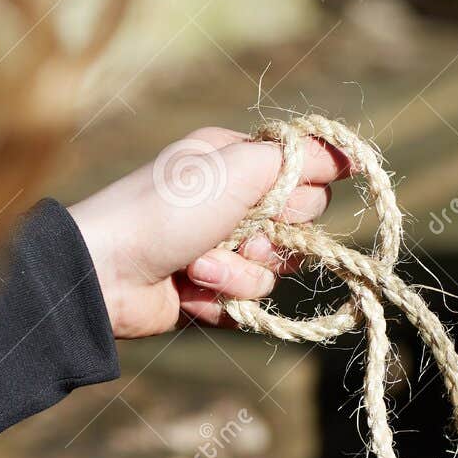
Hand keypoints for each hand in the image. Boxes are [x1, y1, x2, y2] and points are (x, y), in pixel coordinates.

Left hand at [68, 126, 349, 338]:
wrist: (106, 273)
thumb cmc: (168, 210)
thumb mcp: (237, 168)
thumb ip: (298, 159)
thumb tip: (350, 155)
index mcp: (234, 160)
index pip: (305, 176)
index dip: (299, 193)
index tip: (280, 198)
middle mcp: (229, 201)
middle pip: (298, 225)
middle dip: (271, 237)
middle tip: (235, 233)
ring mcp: (219, 247)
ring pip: (274, 269)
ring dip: (238, 272)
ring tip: (197, 265)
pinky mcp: (209, 290)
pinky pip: (247, 302)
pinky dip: (219, 299)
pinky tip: (187, 290)